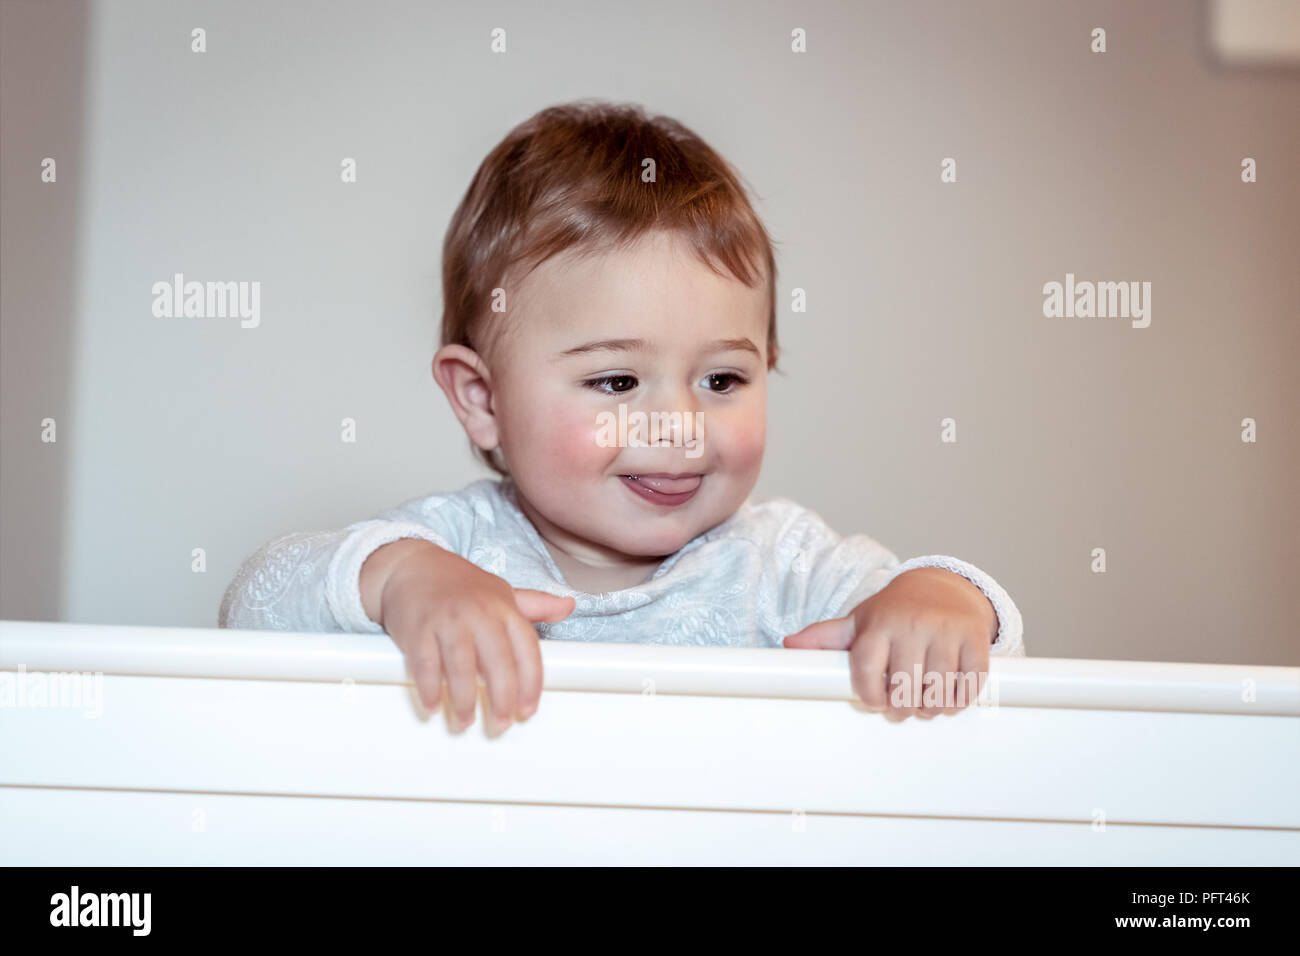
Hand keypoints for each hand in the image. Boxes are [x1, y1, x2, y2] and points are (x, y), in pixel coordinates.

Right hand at [367, 541, 574, 732]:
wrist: (410, 565)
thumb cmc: (459, 584)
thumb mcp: (501, 591)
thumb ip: (535, 605)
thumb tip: (570, 606)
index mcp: (503, 607)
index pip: (527, 649)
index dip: (531, 684)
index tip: (528, 710)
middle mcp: (478, 613)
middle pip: (498, 662)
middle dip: (502, 699)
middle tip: (500, 725)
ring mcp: (447, 620)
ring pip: (461, 666)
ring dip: (465, 699)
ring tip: (466, 721)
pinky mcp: (417, 628)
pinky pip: (425, 664)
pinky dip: (430, 689)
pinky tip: (434, 707)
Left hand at [782, 567, 996, 718]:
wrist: (942, 586)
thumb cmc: (895, 611)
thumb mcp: (860, 620)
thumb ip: (827, 637)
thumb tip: (789, 646)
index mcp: (878, 623)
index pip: (867, 671)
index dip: (871, 697)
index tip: (876, 702)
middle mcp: (911, 624)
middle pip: (904, 687)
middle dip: (903, 707)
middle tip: (904, 705)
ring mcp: (945, 630)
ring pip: (938, 690)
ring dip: (932, 708)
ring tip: (926, 704)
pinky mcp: (974, 637)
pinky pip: (970, 682)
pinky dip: (961, 699)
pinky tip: (951, 696)